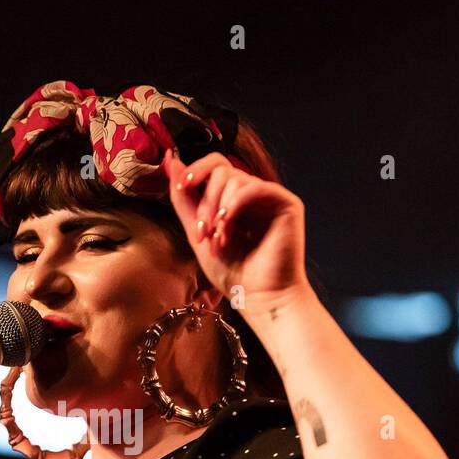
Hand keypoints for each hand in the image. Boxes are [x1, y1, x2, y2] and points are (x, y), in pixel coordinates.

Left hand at [163, 148, 312, 319]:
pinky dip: (234, 206)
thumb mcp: (197, 233)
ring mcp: (270, 198)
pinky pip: (253, 187)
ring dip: (218, 211)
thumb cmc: (233, 273)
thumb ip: (185, 199)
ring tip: (218, 241)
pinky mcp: (287, 203)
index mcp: (234, 199)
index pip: (215, 166)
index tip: (181, 186)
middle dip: (205, 201)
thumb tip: (172, 161)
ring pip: (234, 178)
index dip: (195, 171)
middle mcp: (253, 194)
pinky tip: (227, 229)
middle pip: (221, 169)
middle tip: (203, 234)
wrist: (260, 298)